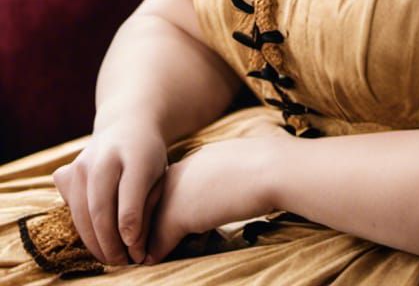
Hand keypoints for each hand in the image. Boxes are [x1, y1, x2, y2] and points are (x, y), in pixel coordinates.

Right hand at [53, 121, 167, 265]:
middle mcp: (104, 155)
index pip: (129, 193)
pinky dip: (84, 229)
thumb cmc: (149, 157)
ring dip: (95, 243)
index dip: (130, 224)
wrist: (127, 124)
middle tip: (123, 262)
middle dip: (111, 243)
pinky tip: (99, 237)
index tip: (134, 248)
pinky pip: (72, 210)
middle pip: (100, 208)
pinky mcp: (67, 173)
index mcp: (135, 153)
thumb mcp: (159, 176)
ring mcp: (81, 163)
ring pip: (82, 213)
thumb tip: (134, 250)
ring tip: (112, 257)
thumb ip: (148, 210)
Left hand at [144, 135, 291, 264]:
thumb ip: (221, 178)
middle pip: (152, 201)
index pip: (169, 185)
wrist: (271, 168)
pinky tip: (154, 261)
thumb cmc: (266, 166)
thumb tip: (223, 193)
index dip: (164, 205)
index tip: (163, 221)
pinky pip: (158, 241)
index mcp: (195, 159)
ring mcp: (175, 193)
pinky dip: (155, 254)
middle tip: (145, 243)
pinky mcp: (177, 215)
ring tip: (145, 255)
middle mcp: (180, 172)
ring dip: (148, 240)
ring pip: (150, 222)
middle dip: (148, 222)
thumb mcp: (237, 166)